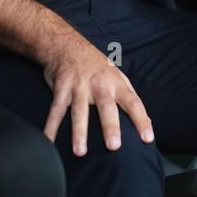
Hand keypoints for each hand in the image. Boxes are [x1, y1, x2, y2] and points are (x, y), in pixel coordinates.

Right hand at [39, 31, 154, 156]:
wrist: (66, 45)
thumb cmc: (96, 66)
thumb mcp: (116, 75)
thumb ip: (130, 97)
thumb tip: (148, 122)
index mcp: (116, 83)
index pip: (133, 102)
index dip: (141, 120)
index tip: (147, 138)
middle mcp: (98, 84)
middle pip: (106, 106)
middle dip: (110, 126)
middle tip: (114, 146)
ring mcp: (78, 86)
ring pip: (79, 111)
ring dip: (79, 131)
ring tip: (80, 152)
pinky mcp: (61, 88)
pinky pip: (55, 110)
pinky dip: (50, 126)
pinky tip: (48, 140)